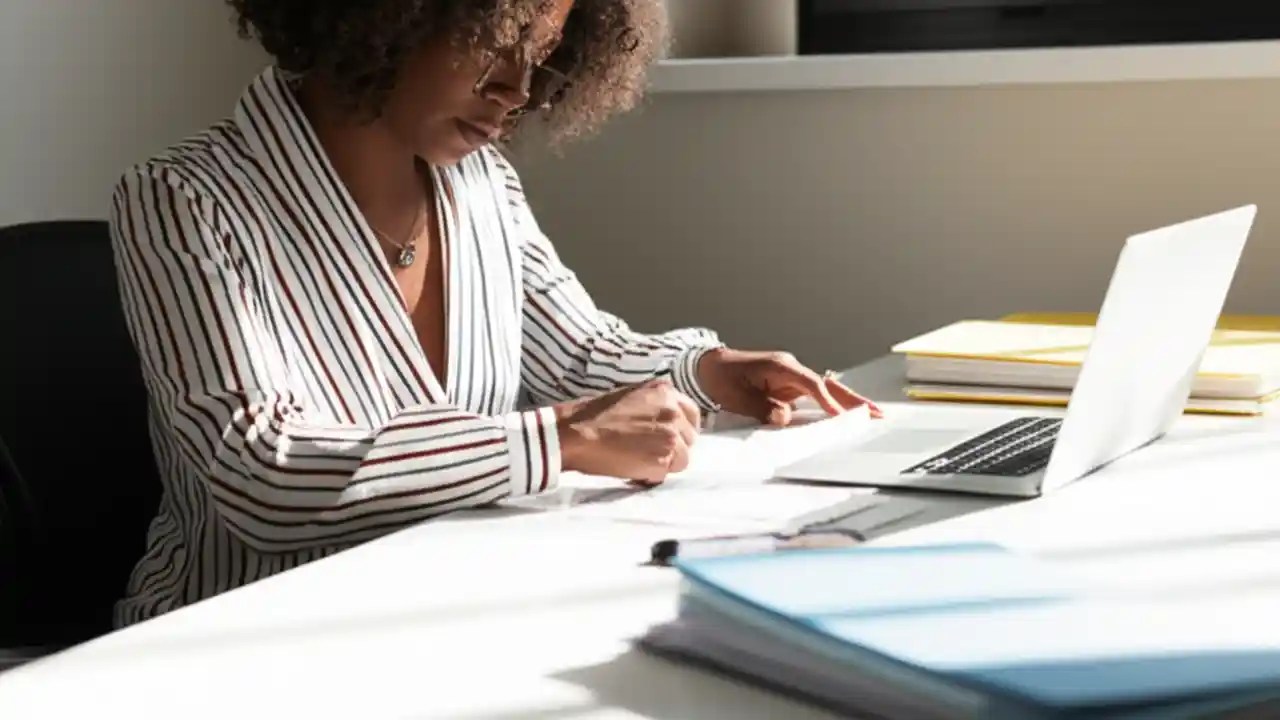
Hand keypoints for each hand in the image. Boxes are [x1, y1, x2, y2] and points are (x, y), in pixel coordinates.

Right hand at [554, 378, 701, 485]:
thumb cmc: (593, 417)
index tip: (669, 438)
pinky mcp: (663, 456)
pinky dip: (651, 475)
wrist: (575, 433)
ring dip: (664, 464)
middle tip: (646, 451)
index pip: (692, 414)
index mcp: (665, 391)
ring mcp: (671, 434)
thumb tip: (668, 426)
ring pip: (682, 459)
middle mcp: (673, 410)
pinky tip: (632, 467)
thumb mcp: (632, 397)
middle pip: (690, 439)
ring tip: (637, 459)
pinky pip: (666, 473)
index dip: (681, 430)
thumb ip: (655, 407)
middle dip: (673, 448)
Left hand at [695, 348, 882, 425]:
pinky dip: (832, 405)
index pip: (811, 384)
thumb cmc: (721, 379)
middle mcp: (791, 370)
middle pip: (828, 385)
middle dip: (852, 399)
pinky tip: (847, 415)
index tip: (840, 416)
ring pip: (826, 390)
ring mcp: (792, 378)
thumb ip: (762, 408)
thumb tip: (784, 418)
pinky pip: (815, 397)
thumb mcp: (737, 397)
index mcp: (781, 366)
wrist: (708, 368)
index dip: (827, 401)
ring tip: (872, 414)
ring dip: (847, 402)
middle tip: (876, 412)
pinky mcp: (789, 388)